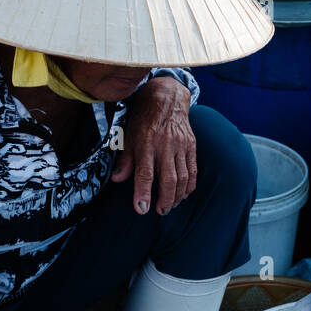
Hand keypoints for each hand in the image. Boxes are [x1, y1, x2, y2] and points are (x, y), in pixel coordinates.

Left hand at [111, 75, 195, 214]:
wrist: (166, 98)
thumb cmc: (144, 119)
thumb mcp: (128, 136)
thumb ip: (125, 159)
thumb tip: (117, 179)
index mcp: (147, 143)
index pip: (145, 173)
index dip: (143, 192)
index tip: (142, 208)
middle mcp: (165, 145)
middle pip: (169, 179)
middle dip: (165, 199)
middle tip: (160, 211)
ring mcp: (181, 145)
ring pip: (183, 177)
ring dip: (178, 196)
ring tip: (170, 206)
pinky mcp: (191, 145)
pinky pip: (193, 169)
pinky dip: (189, 185)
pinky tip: (183, 194)